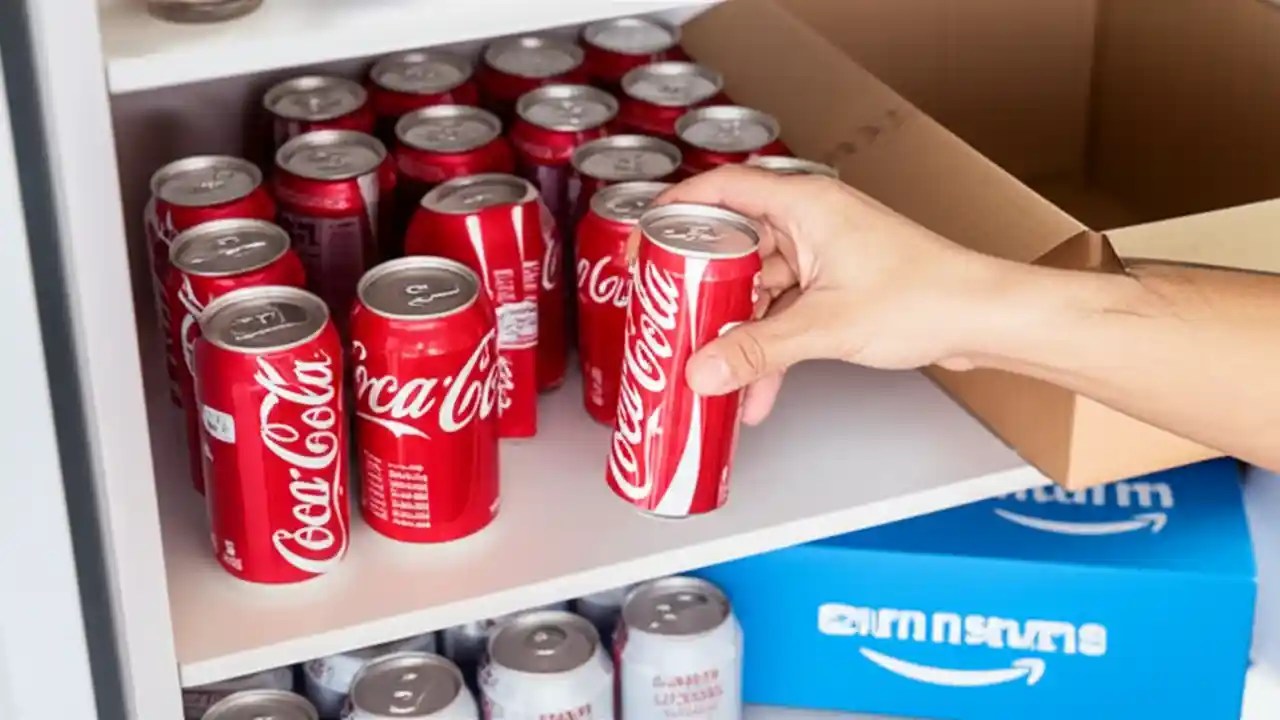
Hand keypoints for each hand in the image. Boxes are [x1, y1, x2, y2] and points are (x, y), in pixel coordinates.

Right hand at [653, 164, 1018, 424]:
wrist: (984, 319)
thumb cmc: (927, 295)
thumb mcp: (825, 326)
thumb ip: (759, 350)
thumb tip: (702, 370)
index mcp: (805, 205)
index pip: (722, 190)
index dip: (676, 212)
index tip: (643, 243)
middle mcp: (811, 222)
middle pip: (735, 246)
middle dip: (702, 291)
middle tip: (668, 319)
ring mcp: (824, 255)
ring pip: (759, 288)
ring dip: (738, 332)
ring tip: (709, 372)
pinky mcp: (837, 286)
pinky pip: (785, 312)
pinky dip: (770, 346)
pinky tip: (756, 391)